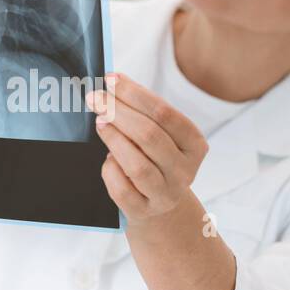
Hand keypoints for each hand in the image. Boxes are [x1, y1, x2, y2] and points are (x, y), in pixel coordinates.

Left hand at [87, 73, 208, 221]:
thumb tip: (113, 83)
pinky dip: (110, 170)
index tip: (111, 79)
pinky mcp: (144, 210)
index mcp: (195, 145)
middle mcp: (184, 171)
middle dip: (118, 112)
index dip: (135, 94)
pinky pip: (122, 189)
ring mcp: (165, 194)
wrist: (161, 205)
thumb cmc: (156, 157)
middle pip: (149, 136)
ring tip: (99, 122)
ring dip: (114, 139)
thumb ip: (143, 110)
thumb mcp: (161, 133)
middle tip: (95, 98)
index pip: (165, 113)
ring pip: (137, 166)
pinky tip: (108, 158)